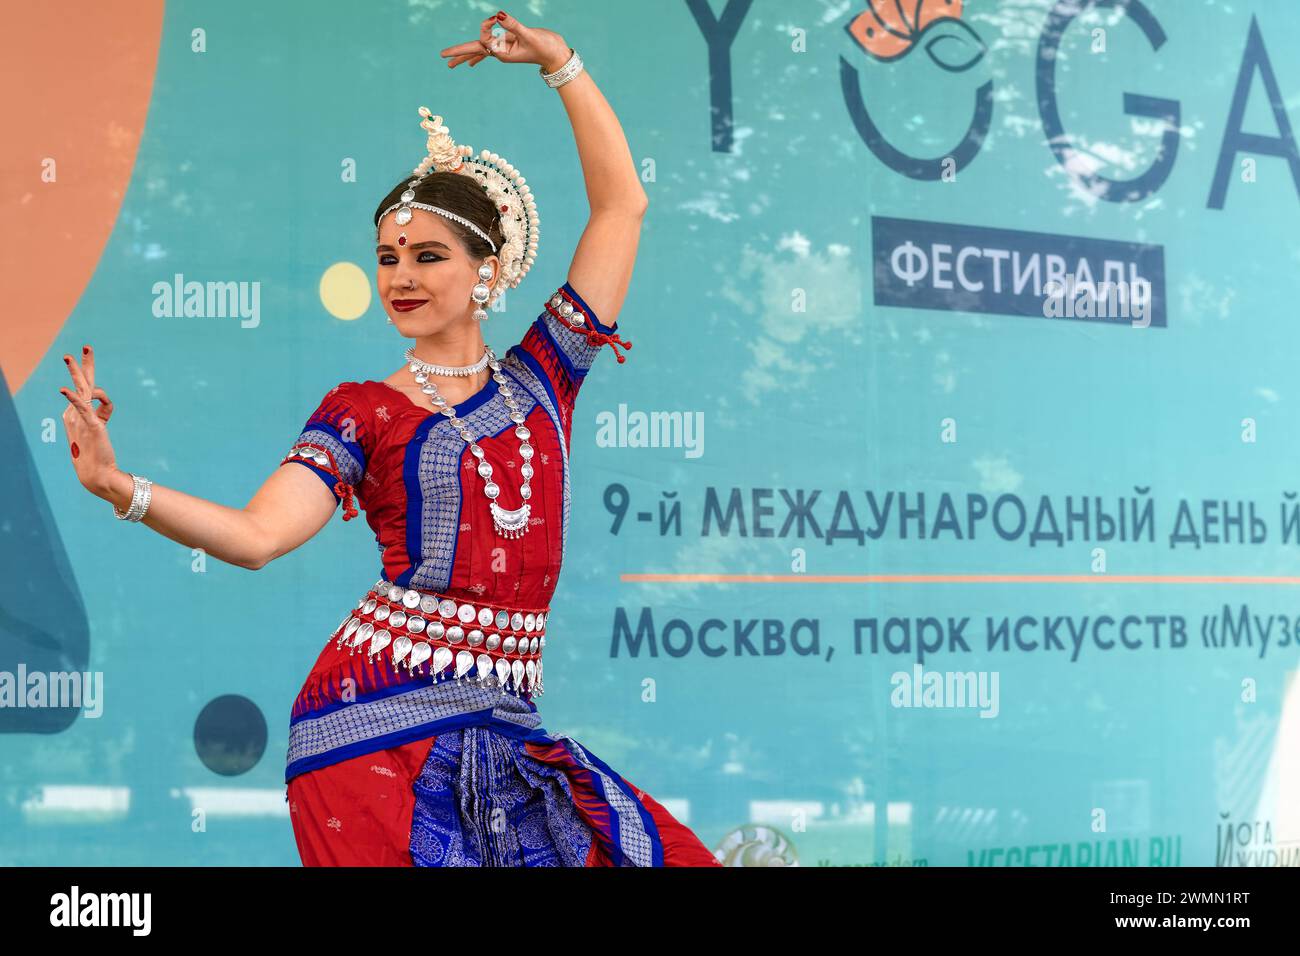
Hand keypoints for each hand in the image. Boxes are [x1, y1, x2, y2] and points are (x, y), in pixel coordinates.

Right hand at [59, 345, 121, 500]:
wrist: (95, 473)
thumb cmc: (97, 452)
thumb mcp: (98, 427)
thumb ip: (100, 414)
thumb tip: (105, 404)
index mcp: (75, 413)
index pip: (85, 390)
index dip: (91, 375)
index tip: (90, 354)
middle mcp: (75, 413)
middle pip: (81, 384)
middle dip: (83, 365)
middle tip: (86, 347)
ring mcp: (81, 418)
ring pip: (82, 390)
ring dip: (79, 371)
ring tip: (71, 356)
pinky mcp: (90, 424)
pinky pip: (82, 406)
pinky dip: (74, 398)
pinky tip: (65, 390)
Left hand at [440, 11, 568, 72]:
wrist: (556, 56)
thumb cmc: (546, 47)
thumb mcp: (529, 35)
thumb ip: (514, 26)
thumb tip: (499, 15)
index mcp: (503, 53)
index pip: (484, 41)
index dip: (485, 27)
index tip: (495, 18)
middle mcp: (501, 52)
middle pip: (475, 51)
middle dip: (459, 53)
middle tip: (442, 57)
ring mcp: (504, 49)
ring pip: (480, 50)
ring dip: (466, 55)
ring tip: (450, 64)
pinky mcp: (509, 45)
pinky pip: (490, 48)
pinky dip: (480, 53)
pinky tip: (471, 64)